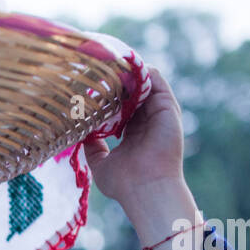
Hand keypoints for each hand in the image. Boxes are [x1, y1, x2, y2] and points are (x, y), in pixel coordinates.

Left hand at [83, 66, 185, 208]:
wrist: (147, 189)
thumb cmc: (125, 183)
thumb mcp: (101, 164)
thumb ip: (93, 148)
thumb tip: (81, 135)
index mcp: (132, 134)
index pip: (119, 108)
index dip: (105, 97)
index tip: (88, 87)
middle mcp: (146, 121)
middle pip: (130, 93)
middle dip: (114, 80)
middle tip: (94, 68)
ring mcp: (158, 113)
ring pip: (142, 83)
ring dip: (126, 72)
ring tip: (107, 61)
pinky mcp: (167, 106)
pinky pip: (155, 80)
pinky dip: (141, 70)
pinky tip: (124, 64)